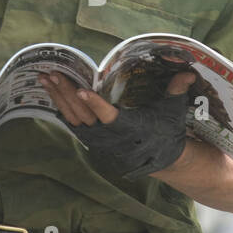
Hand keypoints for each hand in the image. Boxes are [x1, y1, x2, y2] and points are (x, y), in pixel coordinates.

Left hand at [39, 69, 194, 179]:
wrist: (162, 159)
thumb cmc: (167, 131)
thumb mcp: (172, 111)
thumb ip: (176, 91)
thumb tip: (189, 73)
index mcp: (129, 130)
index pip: (109, 117)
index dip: (95, 104)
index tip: (82, 90)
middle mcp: (110, 138)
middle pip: (83, 115)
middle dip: (66, 93)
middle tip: (52, 74)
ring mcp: (99, 140)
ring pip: (73, 118)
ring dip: (58, 98)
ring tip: (44, 78)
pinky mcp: (92, 140)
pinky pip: (71, 123)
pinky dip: (60, 107)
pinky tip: (51, 92)